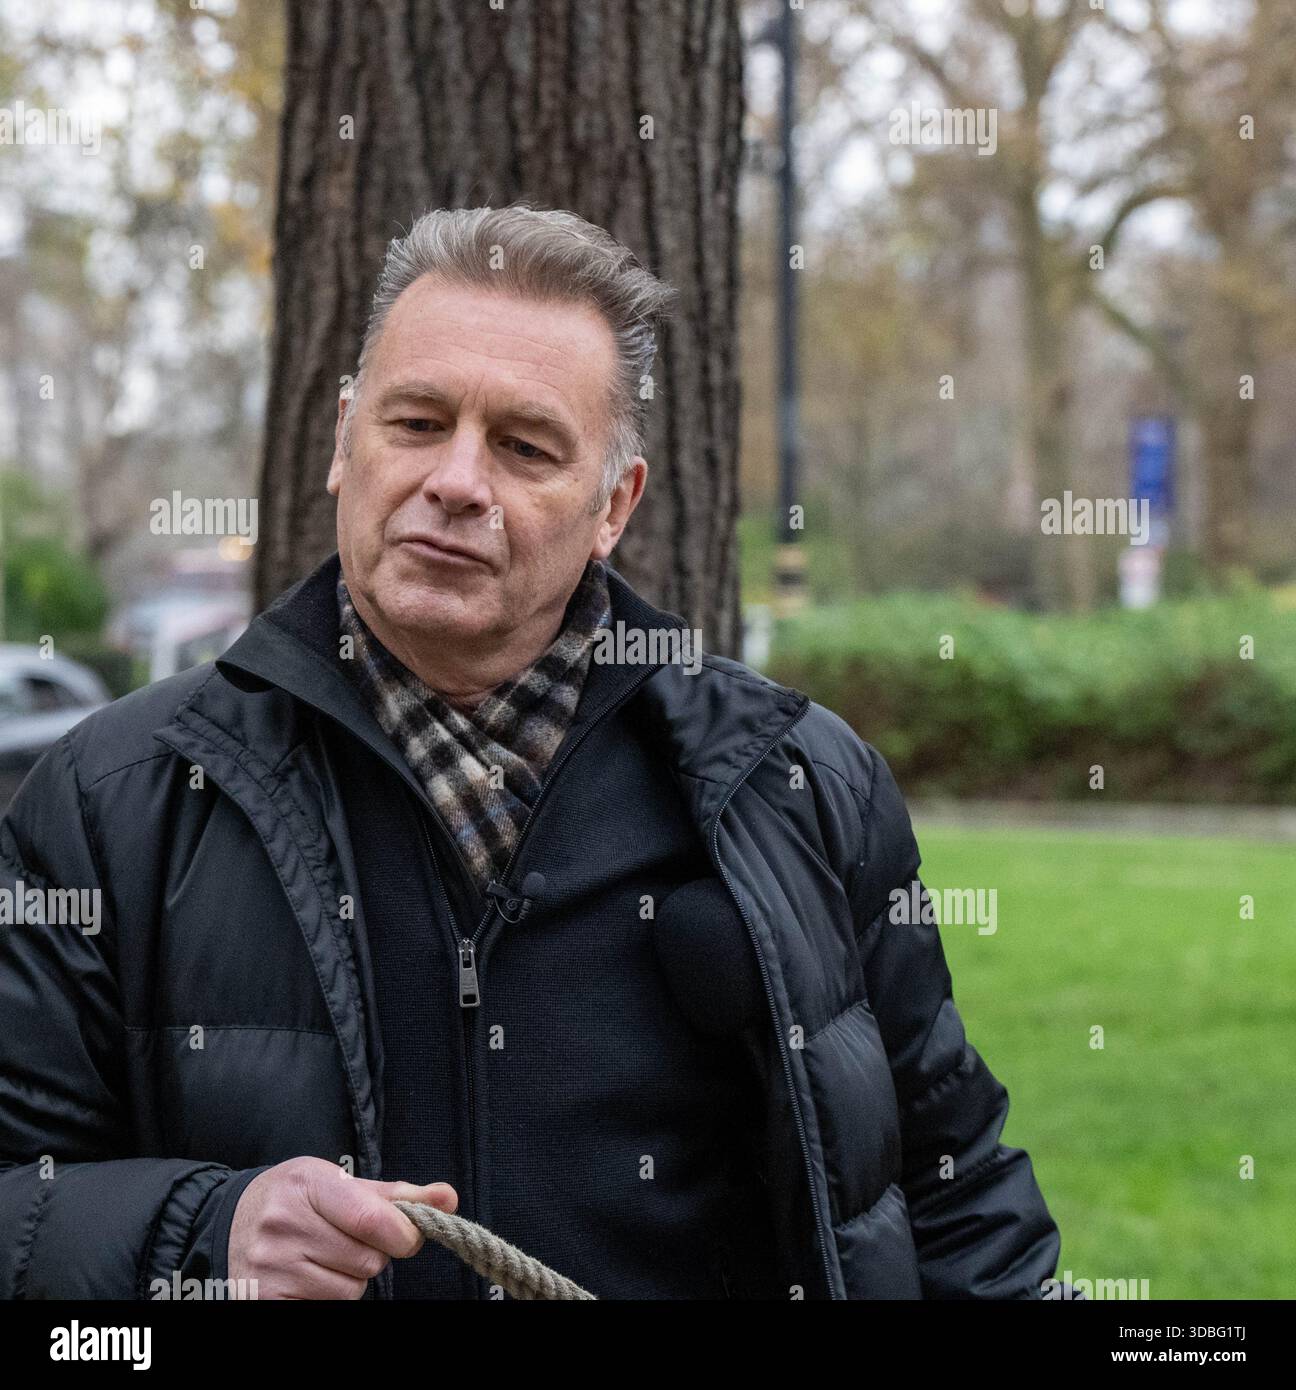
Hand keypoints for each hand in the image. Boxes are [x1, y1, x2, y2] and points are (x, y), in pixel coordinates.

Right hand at [227, 1155, 457, 1298]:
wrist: (232, 1220)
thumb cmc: (298, 1196)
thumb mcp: (340, 1181)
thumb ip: (397, 1194)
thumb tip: (448, 1198)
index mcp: (307, 1184)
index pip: (372, 1219)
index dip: (402, 1233)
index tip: (406, 1234)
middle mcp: (284, 1225)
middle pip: (367, 1260)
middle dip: (371, 1253)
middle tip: (347, 1239)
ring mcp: (270, 1266)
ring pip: (350, 1290)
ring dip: (349, 1278)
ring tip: (324, 1255)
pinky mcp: (264, 1300)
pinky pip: (325, 1309)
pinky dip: (327, 1296)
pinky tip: (309, 1274)